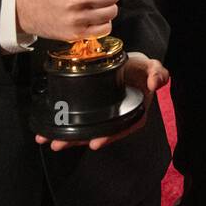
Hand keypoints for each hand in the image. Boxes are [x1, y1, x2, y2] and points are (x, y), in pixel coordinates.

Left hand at [36, 52, 169, 151]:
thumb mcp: (153, 68)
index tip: (95, 142)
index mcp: (134, 112)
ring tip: (47, 139)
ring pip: (85, 129)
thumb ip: (157, 74)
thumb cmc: (142, 69)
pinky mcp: (91, 107)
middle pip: (98, 133)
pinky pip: (77, 117)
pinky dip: (62, 123)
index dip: (109, 137)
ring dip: (65, 136)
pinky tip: (47, 128)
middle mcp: (116, 117)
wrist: (130, 62)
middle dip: (78, 140)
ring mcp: (102, 114)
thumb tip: (154, 83)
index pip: (122, 128)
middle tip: (59, 144)